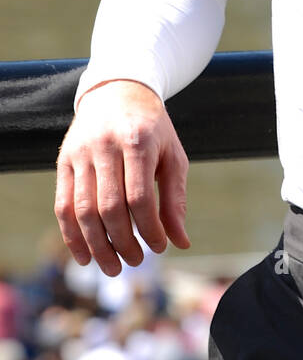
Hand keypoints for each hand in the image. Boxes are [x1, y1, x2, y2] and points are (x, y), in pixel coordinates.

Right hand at [55, 80, 190, 275]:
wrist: (118, 92)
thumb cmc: (153, 130)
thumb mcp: (173, 156)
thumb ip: (175, 199)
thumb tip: (181, 242)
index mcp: (138, 141)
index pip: (140, 197)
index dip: (149, 228)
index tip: (159, 247)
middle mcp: (105, 146)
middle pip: (109, 206)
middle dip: (123, 242)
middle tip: (136, 262)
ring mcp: (80, 153)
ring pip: (82, 210)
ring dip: (97, 245)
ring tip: (113, 267)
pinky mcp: (63, 161)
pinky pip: (62, 205)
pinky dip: (71, 235)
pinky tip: (84, 256)